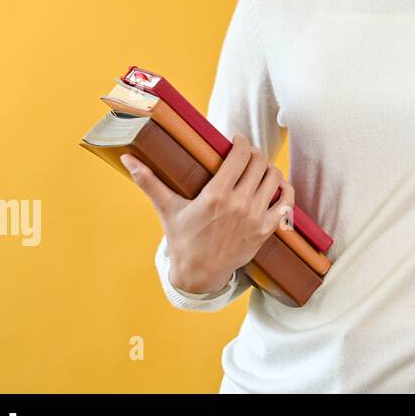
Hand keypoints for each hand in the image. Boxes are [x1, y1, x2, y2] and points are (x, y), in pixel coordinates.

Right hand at [121, 133, 294, 293]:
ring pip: (275, 178)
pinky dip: (285, 190)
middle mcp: (239, 205)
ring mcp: (256, 218)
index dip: (242, 143)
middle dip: (254, 153)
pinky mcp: (267, 230)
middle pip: (260, 163)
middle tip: (246, 154)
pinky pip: (287, 203)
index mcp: (216, 196)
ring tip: (258, 168)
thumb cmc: (183, 239)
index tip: (237, 141)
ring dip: (269, 169)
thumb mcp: (167, 209)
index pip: (241, 156)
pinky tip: (276, 186)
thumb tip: (127, 159)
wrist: (199, 274)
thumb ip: (149, 182)